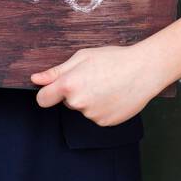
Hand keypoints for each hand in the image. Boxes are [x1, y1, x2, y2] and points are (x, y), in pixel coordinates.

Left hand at [31, 44, 159, 125]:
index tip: (53, 90)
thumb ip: (56, 71)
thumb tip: (36, 79)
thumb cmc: (114, 59)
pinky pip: (97, 116)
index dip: (47, 94)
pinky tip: (114, 95)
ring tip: (108, 85)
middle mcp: (79, 103)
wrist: (144, 70)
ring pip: (83, 109)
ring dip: (90, 100)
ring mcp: (93, 115)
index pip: (43, 99)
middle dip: (75, 93)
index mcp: (69, 85)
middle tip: (94, 78)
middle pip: (67, 102)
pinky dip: (103, 108)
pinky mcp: (106, 123)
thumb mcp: (83, 57)